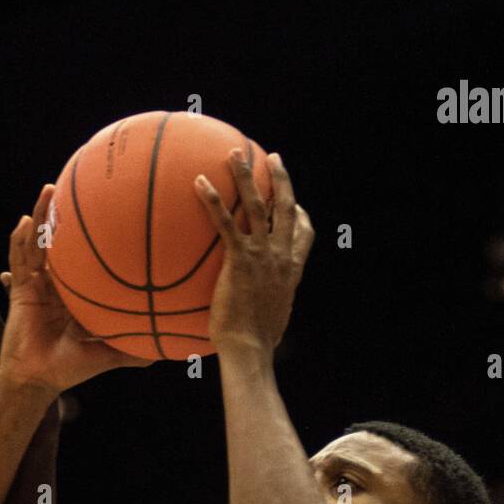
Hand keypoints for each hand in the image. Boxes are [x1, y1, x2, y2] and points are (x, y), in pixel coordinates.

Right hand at [0, 186, 154, 389]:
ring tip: (50, 190)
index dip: (99, 239)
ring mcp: (38, 284)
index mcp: (78, 294)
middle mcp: (58, 284)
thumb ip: (135, 350)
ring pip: (39, 243)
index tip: (116, 215)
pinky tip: (25, 222)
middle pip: (64, 242)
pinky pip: (18, 260)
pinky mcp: (19, 289)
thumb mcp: (109, 354)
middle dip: (70, 215)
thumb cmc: (72, 369)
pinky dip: (20, 241)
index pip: (89, 260)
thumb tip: (172, 353)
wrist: (39, 379)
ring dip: (42, 215)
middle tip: (82, 186)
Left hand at [194, 150, 313, 355]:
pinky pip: (225, 222)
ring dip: (246, 176)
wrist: (250, 349)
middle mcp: (281, 257)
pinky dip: (212, 200)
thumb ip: (268, 306)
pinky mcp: (240, 260)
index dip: (301, 214)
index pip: (304, 234)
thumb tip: (256, 313)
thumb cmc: (256, 344)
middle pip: (286, 208)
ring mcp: (262, 256)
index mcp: (291, 271)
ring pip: (258, 205)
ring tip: (234, 154)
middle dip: (281, 179)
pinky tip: (199, 183)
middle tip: (273, 159)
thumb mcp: (272, 320)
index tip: (296, 203)